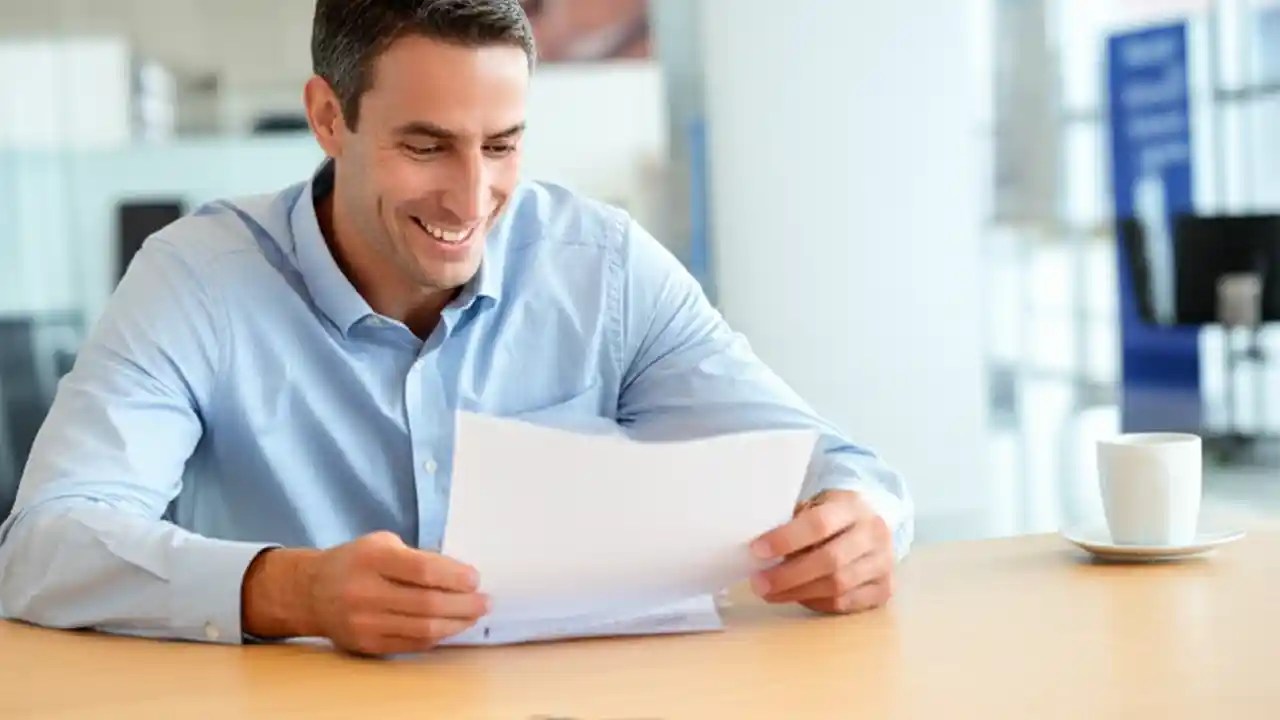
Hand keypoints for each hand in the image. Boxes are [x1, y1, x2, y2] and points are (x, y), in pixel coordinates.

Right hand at [242, 531, 488, 655]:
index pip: (423, 570)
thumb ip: (417, 557)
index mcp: (372, 559)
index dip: (455, 576)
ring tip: (473, 616)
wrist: (310, 592)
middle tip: (485, 602)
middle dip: (464, 605)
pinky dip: (436, 636)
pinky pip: (411, 643)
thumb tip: (460, 577)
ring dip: (456, 624)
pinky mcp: (366, 644)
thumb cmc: (356, 561)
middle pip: (427, 604)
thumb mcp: (382, 544)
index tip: (475, 578)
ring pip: (423, 629)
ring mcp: (364, 622)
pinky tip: (450, 627)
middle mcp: (365, 592)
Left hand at [748, 490, 894, 613]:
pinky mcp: (885, 589)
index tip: (756, 550)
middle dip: (788, 576)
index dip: (786, 539)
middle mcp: (874, 534)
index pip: (819, 524)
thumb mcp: (815, 505)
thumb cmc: (833, 514)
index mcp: (852, 506)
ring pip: (838, 586)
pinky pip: (846, 603)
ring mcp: (883, 563)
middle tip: (758, 583)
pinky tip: (797, 597)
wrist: (873, 524)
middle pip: (830, 561)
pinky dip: (817, 603)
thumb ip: (793, 522)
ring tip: (770, 593)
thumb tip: (758, 551)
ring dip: (798, 593)